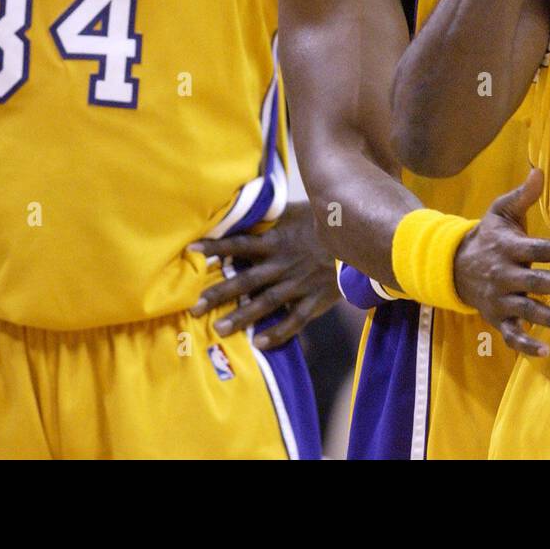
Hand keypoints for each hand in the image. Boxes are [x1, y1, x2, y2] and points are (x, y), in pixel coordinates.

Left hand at [188, 201, 339, 349]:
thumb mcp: (292, 211)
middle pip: (246, 281)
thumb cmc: (320, 222)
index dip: (216, 247)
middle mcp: (282, 264)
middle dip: (220, 294)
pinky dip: (277, 333)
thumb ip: (267, 215)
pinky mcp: (315, 299)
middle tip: (195, 308)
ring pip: (266, 303)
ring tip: (220, 330)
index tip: (191, 250)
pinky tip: (259, 343)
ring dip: (242, 317)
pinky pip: (295, 320)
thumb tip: (241, 206)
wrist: (357, 237)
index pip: (239, 244)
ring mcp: (299, 284)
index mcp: (275, 241)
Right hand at [454, 167, 549, 356]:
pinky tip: (545, 351)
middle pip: (533, 282)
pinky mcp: (497, 317)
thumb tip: (540, 170)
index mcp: (509, 248)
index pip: (538, 250)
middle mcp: (504, 274)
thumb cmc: (487, 237)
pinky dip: (525, 344)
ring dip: (548, 319)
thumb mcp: (500, 213)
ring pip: (526, 310)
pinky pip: (511, 334)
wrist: (452, 265)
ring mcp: (500, 298)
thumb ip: (522, 195)